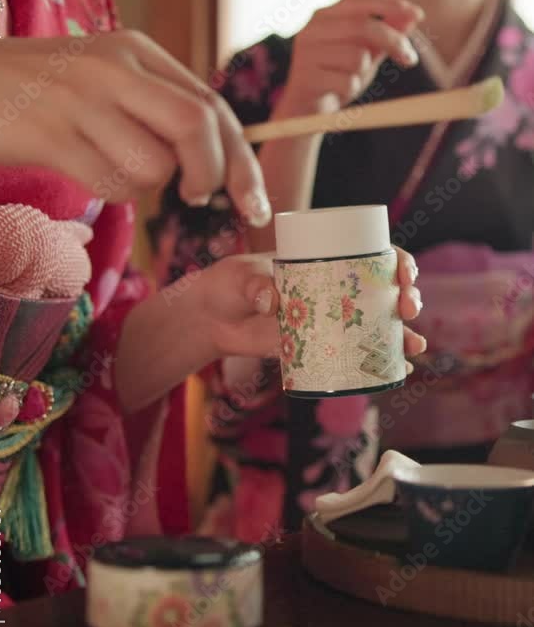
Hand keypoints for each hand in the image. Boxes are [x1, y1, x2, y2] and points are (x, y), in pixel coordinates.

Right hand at [0, 31, 270, 224]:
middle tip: (197, 199)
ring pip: (154, 165)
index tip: (254, 202)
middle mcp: (114, 67)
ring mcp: (81, 99)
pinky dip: (111, 192)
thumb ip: (157, 103)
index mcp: (136, 50)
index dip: (241, 159)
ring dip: (145, 186)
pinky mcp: (50, 135)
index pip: (211, 105)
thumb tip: (216, 158)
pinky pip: (109, 183)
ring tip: (110, 167)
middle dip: (212, 176)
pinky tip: (84, 169)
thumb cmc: (41, 89)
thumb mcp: (104, 75)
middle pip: (196, 126)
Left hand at [202, 246, 425, 372]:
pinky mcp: (321, 347)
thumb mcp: (242, 277)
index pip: (372, 255)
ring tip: (415, 345)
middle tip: (407, 308)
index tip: (403, 273)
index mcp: (324, 261)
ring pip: (379, 324)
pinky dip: (383, 362)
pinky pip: (359, 353)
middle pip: (385, 290)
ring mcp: (331, 319)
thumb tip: (272, 299)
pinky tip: (403, 371)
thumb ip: (255, 285)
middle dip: (407, 297)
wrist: (211, 319)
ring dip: (404, 334)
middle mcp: (336, 288)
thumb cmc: (229, 285)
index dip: (397, 262)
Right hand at [276, 0, 423, 116]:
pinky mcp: (306, 77)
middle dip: (394, 42)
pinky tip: (337, 92)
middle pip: (364, 26)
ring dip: (364, 73)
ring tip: (349, 80)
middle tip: (410, 59)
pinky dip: (350, 89)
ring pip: (357, 57)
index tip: (419, 15)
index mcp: (324, 15)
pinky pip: (347, 81)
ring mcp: (306, 52)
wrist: (304, 110)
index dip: (392, 4)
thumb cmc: (335, 77)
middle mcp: (311, 28)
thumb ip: (386, 34)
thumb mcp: (365, 52)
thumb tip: (412, 17)